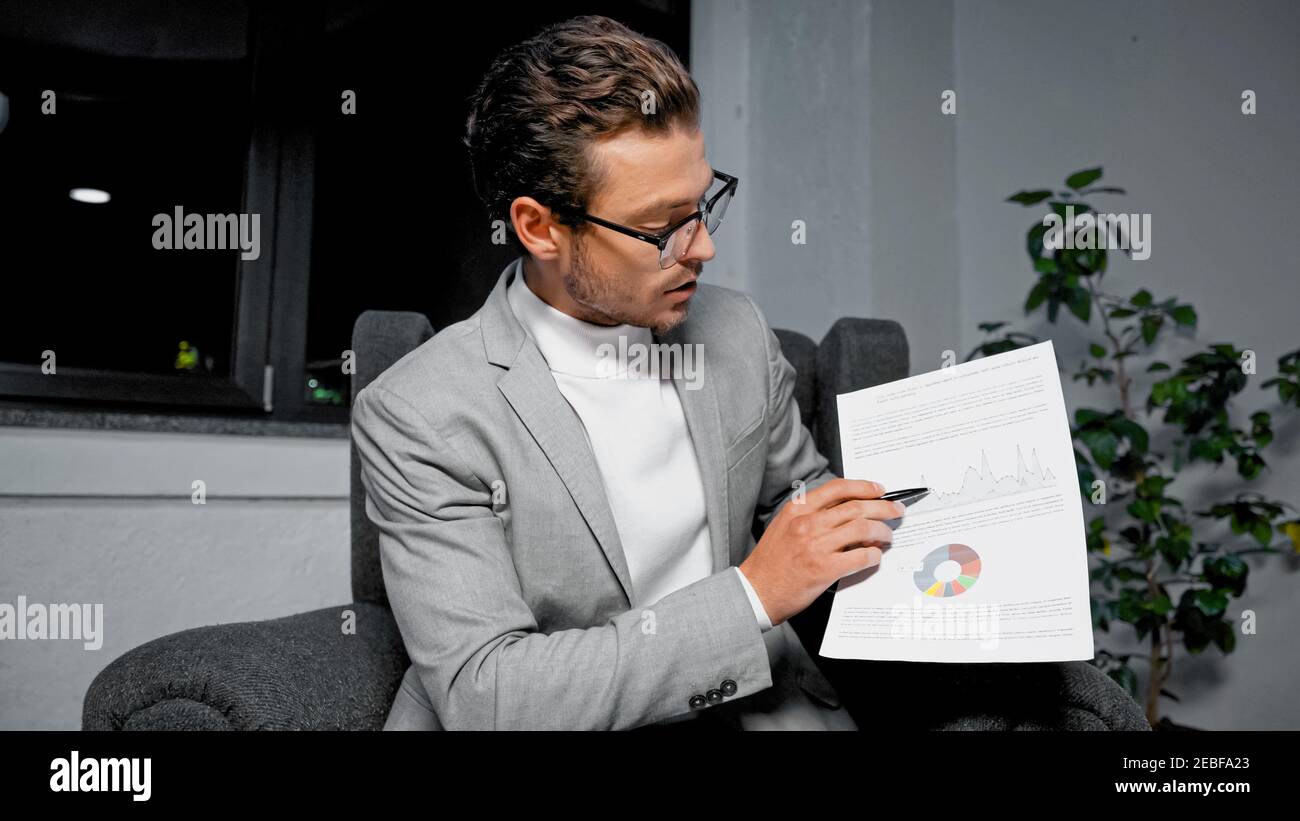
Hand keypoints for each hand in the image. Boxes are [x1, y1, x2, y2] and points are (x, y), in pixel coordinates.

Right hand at [739, 478, 903, 626]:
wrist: (756, 590)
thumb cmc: (770, 562)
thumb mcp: (784, 526)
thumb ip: (810, 515)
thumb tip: (846, 510)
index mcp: (797, 510)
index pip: (837, 489)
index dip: (863, 486)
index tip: (878, 489)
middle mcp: (807, 524)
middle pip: (856, 507)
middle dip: (883, 507)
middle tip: (895, 510)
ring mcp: (816, 546)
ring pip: (863, 529)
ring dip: (882, 532)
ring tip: (887, 536)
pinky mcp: (824, 569)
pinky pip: (860, 557)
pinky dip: (873, 555)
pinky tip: (874, 556)